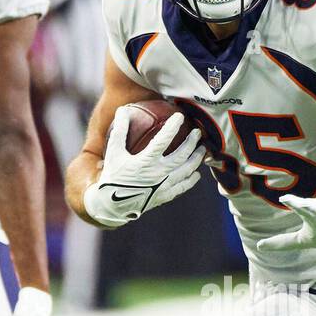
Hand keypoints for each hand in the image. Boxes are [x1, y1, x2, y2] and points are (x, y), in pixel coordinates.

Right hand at [83, 108, 203, 227]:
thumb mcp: (113, 152)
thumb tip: (123, 109)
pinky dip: (191, 180)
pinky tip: (196, 174)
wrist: (112, 205)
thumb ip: (120, 130)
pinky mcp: (164, 196)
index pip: (163, 140)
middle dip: (192, 142)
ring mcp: (163, 186)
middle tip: (198, 132)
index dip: (173, 127)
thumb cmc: (112, 176)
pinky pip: (182, 187)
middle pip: (181, 155)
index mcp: (145, 162)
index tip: (180, 117)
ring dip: (196, 159)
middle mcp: (158, 174)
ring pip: (186, 171)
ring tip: (202, 150)